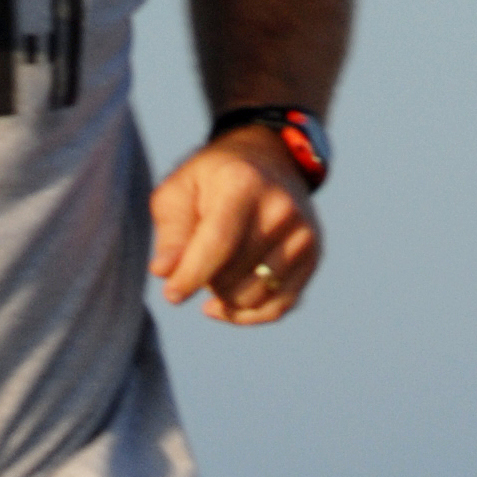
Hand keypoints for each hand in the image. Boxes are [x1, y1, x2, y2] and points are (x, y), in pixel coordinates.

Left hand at [149, 128, 319, 322]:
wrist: (267, 161)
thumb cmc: (212, 180)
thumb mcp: (179, 192)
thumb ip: (171, 233)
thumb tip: (164, 272)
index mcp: (243, 185)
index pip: (219, 244)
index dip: (191, 276)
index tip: (171, 294)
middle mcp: (281, 210)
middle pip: (232, 276)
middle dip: (204, 280)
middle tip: (196, 259)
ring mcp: (303, 236)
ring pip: (252, 298)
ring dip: (224, 296)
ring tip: (215, 270)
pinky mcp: (312, 258)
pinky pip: (276, 308)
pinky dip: (245, 315)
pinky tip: (223, 305)